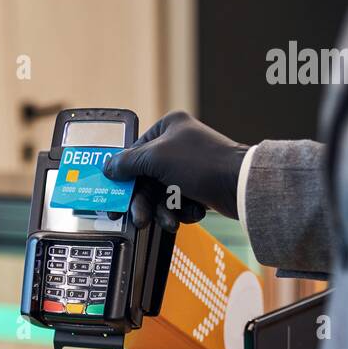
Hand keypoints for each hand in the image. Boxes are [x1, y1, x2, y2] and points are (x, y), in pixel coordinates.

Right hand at [104, 111, 248, 228]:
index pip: (135, 154)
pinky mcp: (200, 186)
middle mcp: (178, 144)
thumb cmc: (202, 164)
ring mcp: (189, 166)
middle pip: (148, 179)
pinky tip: (193, 209)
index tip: (115, 198)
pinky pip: (179, 202)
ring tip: (171, 221)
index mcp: (168, 128)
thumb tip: (108, 167)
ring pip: (163, 195)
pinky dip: (183, 210)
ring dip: (165, 211)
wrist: (239, 186)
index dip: (124, 179)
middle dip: (146, 202)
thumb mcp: (157, 158)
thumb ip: (128, 163)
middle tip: (139, 219)